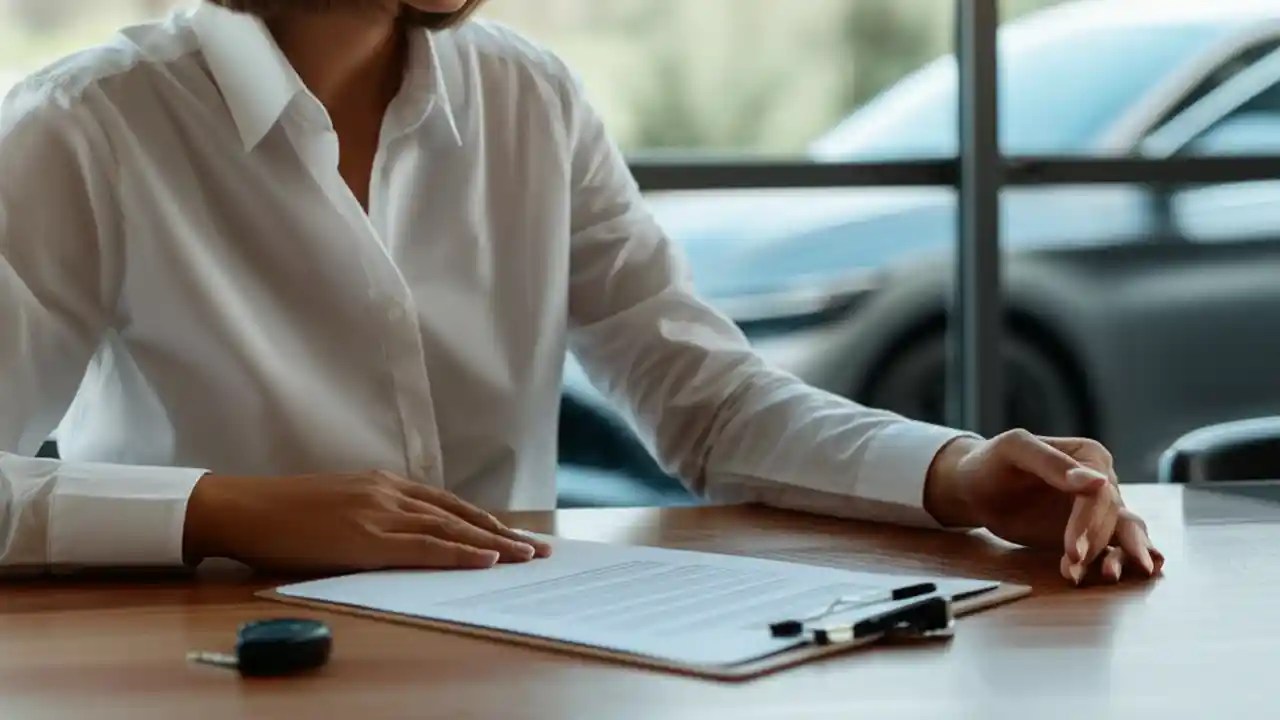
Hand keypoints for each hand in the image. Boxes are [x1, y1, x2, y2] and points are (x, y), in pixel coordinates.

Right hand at [183, 470, 552, 570]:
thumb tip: (402, 539)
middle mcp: (388, 492)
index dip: (483, 520)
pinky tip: (486, 559)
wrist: (242, 508)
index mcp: (383, 485)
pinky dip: (459, 553)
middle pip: (459, 514)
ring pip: (450, 529)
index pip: (447, 503)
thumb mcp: (338, 507)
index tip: (514, 535)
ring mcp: (379, 512)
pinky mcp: (366, 536)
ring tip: (526, 558)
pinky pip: (424, 546)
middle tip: (539, 550)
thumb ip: (373, 517)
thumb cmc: (282, 515)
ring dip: (493, 544)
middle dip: (502, 533)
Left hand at [924, 430, 1164, 585]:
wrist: (976, 488)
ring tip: (1107, 577)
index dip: (1089, 523)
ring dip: (1120, 557)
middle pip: (1115, 517)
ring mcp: (1096, 510)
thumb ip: (1052, 463)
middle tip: (1075, 566)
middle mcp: (1102, 482)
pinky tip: (1093, 577)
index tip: (1073, 551)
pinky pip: (1108, 550)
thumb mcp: (1015, 450)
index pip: (1101, 494)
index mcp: (1090, 456)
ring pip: (1124, 534)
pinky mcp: (1088, 533)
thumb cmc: (992, 462)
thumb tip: (1099, 480)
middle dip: (1097, 545)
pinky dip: (1109, 564)